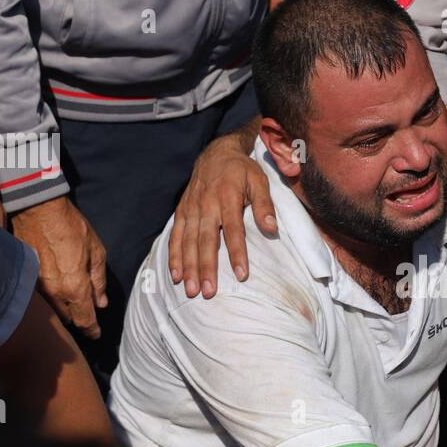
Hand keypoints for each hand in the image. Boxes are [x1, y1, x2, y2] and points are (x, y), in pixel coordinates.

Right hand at [11, 195, 108, 338]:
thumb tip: (101, 302)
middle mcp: (54, 293)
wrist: (36, 209)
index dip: (92, 330)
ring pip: (53, 309)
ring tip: (74, 305)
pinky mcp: (26, 278)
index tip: (96, 334)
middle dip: (79, 320)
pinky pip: (42, 297)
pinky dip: (52, 299)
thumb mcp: (96, 251)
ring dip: (65, 310)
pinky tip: (58, 292)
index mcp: (74, 288)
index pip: (84, 320)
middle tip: (88, 318)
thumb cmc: (70, 226)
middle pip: (68, 318)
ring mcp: (36, 287)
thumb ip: (98, 281)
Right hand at [168, 134, 276, 297]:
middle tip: (208, 292)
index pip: (233, 230)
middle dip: (206, 268)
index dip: (237, 253)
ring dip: (189, 267)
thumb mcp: (259, 181)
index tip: (241, 275)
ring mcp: (191, 210)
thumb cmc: (242, 171)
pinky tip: (176, 276)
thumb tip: (272, 229)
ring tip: (191, 290)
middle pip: (205, 241)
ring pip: (189, 242)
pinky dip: (174, 257)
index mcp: (227, 198)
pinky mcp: (182, 212)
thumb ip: (264, 205)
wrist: (216, 154)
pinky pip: (176, 237)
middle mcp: (206, 205)